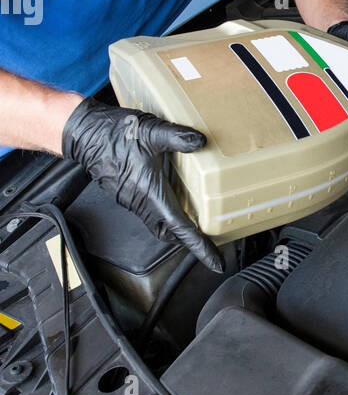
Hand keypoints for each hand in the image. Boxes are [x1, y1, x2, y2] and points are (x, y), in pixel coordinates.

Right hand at [61, 97, 224, 272]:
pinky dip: (164, 211)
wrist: (83, 134)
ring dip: (176, 225)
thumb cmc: (113, 135)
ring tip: (196, 219)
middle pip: (170, 233)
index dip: (201, 247)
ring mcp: (132, 199)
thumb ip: (178, 137)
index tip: (216, 263)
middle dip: (189, 240)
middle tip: (209, 240)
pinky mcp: (126, 192)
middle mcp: (141, 202)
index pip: (181, 229)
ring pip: (158, 223)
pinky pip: (148, 211)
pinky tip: (172, 195)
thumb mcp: (152, 132)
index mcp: (152, 194)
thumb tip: (201, 142)